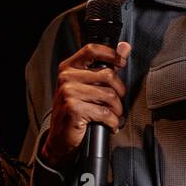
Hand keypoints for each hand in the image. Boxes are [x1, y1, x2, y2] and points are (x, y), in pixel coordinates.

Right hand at [41, 41, 130, 168]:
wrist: (60, 138)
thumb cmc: (75, 110)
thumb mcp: (87, 85)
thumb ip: (105, 64)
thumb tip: (124, 47)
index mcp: (68, 68)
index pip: (92, 50)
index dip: (111, 54)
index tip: (121, 62)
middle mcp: (66, 78)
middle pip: (108, 75)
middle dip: (119, 91)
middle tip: (116, 102)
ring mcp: (68, 93)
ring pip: (109, 96)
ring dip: (117, 110)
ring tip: (113, 115)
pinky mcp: (74, 109)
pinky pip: (105, 113)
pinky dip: (112, 122)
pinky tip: (109, 125)